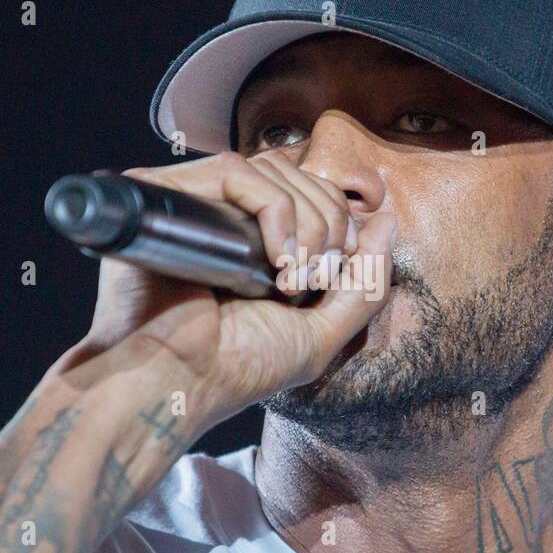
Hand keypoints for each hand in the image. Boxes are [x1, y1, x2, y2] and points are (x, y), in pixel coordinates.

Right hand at [65, 151, 395, 425]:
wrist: (180, 383)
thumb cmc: (237, 369)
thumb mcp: (321, 333)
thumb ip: (363, 282)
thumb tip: (387, 220)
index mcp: (252, 239)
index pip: (307, 192)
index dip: (337, 221)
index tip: (334, 272)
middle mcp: (221, 215)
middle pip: (295, 175)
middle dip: (326, 225)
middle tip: (309, 281)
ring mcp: (193, 203)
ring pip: (271, 169)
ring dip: (304, 223)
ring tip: (289, 279)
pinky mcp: (166, 196)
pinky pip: (236, 171)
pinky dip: (274, 210)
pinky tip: (272, 258)